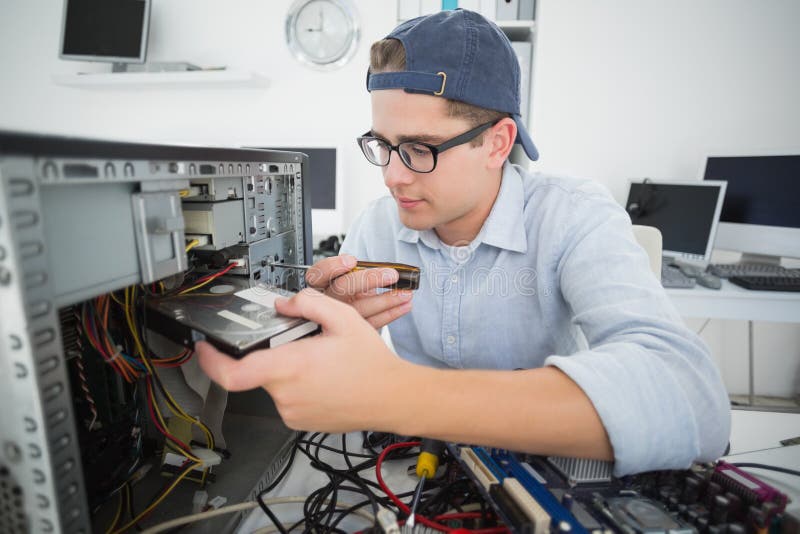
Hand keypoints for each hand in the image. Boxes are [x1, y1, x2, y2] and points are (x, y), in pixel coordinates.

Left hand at [196, 289, 410, 431]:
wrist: (393, 397)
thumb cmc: (372, 365)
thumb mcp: (343, 319)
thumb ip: (308, 303)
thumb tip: (283, 304)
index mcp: (291, 367)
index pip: (232, 373)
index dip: (210, 361)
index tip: (203, 348)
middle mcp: (287, 395)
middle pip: (258, 370)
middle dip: (271, 353)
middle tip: (300, 344)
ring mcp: (293, 412)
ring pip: (274, 384)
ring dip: (287, 369)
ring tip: (319, 362)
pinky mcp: (301, 422)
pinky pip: (287, 398)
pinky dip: (297, 385)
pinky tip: (322, 377)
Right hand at [305, 254, 412, 327]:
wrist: (348, 314)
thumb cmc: (351, 290)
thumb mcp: (350, 276)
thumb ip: (359, 270)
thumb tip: (386, 268)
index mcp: (321, 283)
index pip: (319, 273)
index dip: (334, 266)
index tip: (352, 260)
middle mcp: (326, 301)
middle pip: (341, 289)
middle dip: (369, 279)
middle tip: (392, 275)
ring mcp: (338, 318)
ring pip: (359, 308)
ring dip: (387, 300)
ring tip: (405, 293)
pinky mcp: (352, 331)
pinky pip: (372, 323)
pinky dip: (391, 314)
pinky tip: (404, 306)